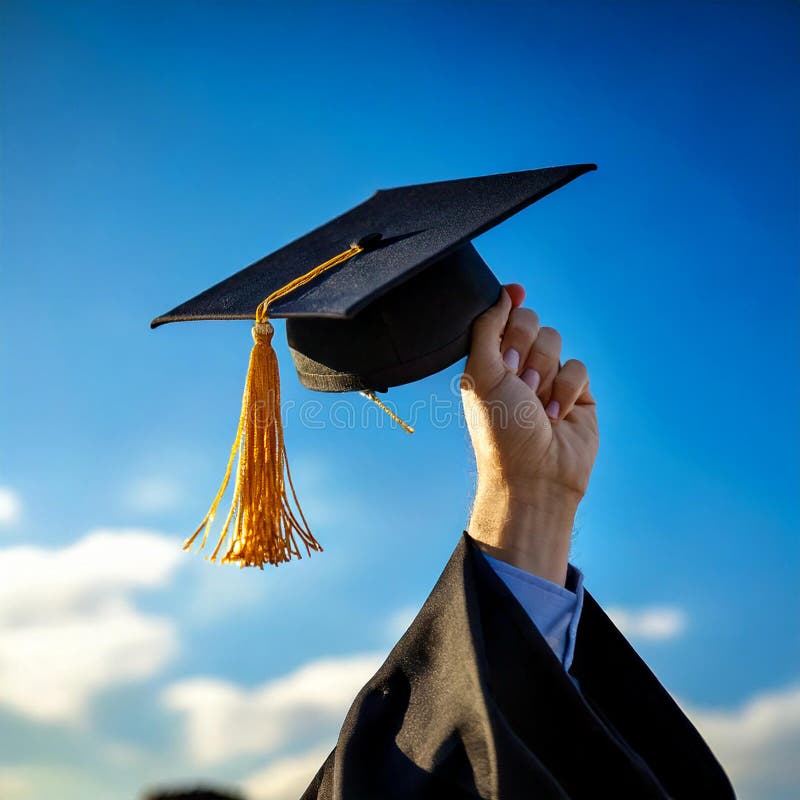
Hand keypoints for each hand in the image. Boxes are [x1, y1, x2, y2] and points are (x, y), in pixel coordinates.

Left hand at [462, 284, 598, 584]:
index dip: (508, 307)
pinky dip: (567, 389)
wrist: (534, 475)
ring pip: (554, 342)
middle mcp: (517, 367)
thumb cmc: (500, 430)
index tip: (516, 293)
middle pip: (530, 321)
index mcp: (489, 362)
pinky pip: (579, 367)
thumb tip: (505, 293)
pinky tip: (557, 415)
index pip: (500, 317)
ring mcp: (548, 378)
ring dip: (544, 371)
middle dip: (524, 346)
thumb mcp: (480, 375)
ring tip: (536, 405)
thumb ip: (487, 329)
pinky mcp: (578, 393)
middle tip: (516, 378)